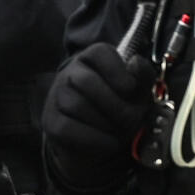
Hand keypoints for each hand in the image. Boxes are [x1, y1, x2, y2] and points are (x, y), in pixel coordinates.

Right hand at [43, 43, 152, 178]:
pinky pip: (67, 128)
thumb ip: (143, 75)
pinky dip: (94, 139)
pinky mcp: (51, 122)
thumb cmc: (121, 109)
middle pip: (85, 81)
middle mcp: (70, 73)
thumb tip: (135, 63)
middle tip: (130, 119)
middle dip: (113, 104)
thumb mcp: (138, 91)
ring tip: (118, 131)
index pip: (99, 52)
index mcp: (93, 60)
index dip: (116, 70)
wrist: (102, 140)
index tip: (130, 87)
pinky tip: (108, 142)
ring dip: (104, 123)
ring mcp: (57, 97)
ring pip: (76, 105)